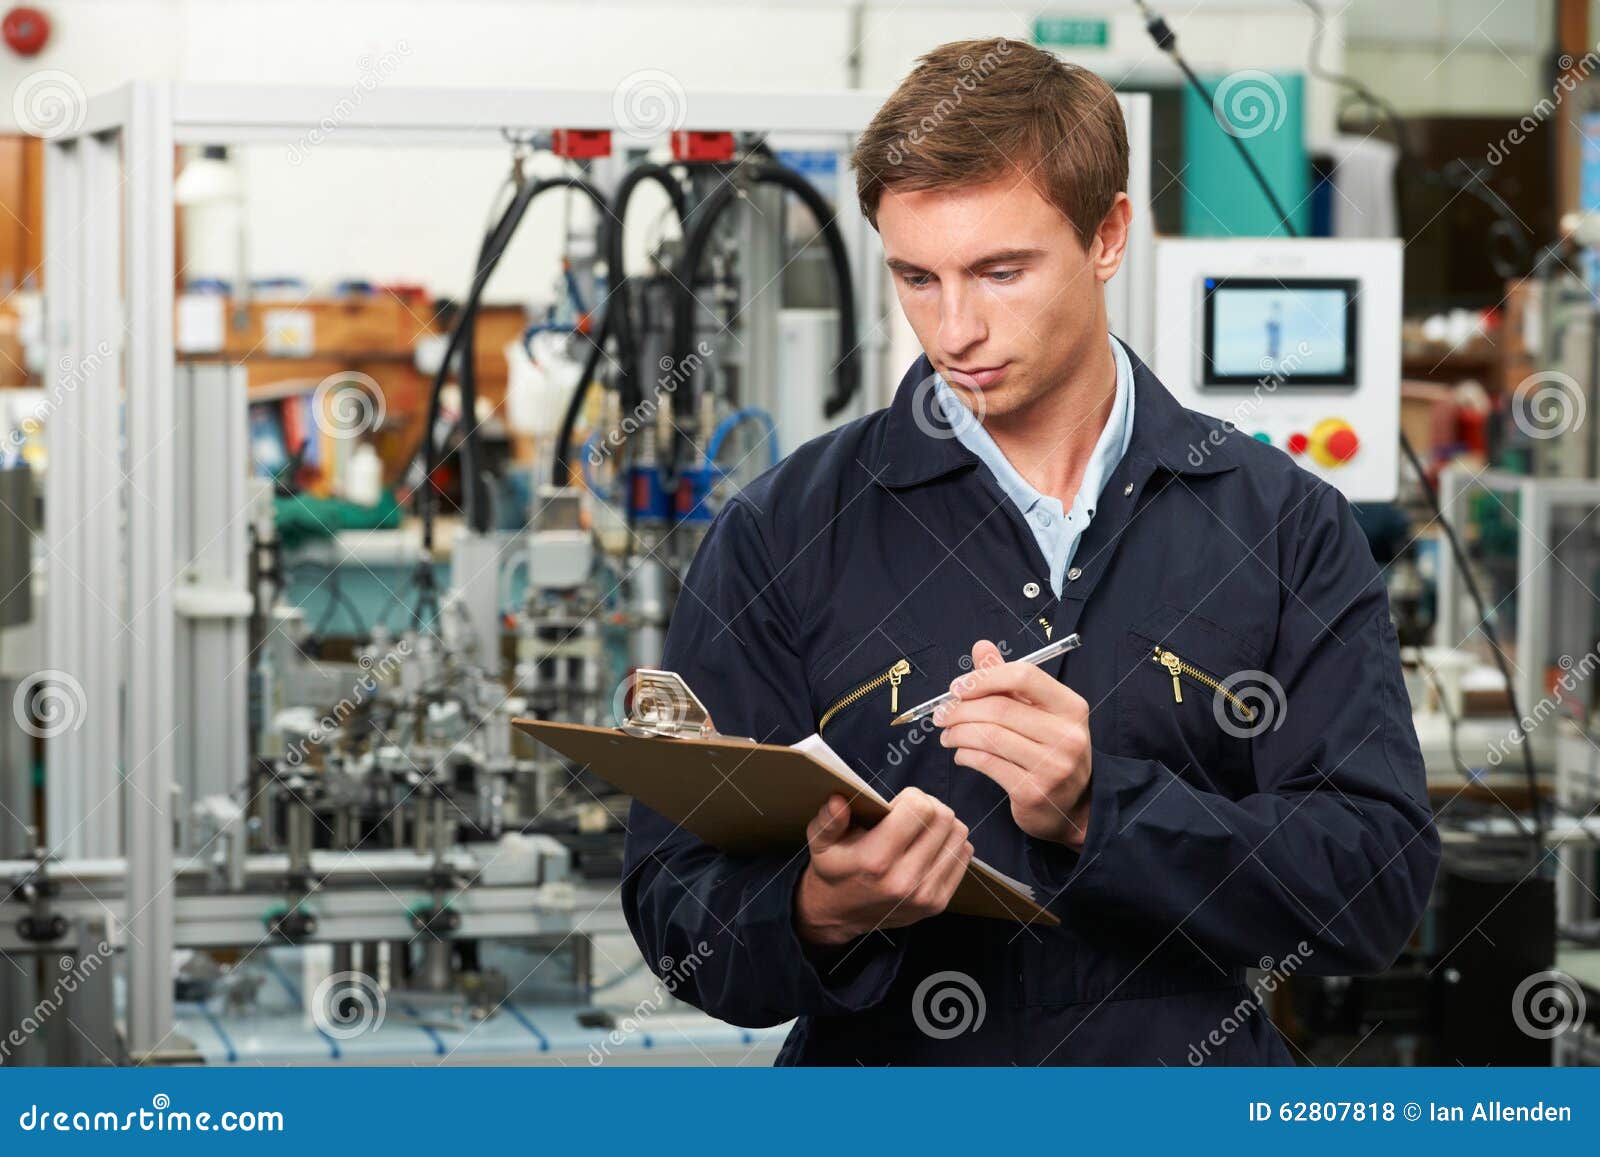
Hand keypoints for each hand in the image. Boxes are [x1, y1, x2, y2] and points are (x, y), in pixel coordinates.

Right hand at [793, 788, 972, 946]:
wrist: (840, 914)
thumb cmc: (834, 869)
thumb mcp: (821, 841)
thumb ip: (829, 819)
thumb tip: (839, 801)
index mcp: (875, 860)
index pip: (921, 809)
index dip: (912, 796)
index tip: (897, 803)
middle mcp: (904, 880)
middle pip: (944, 818)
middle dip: (929, 805)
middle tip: (911, 812)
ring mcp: (924, 894)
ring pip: (959, 835)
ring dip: (943, 824)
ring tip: (921, 828)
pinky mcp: (938, 903)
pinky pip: (963, 856)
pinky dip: (951, 844)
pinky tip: (929, 846)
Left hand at [934, 639, 1092, 847]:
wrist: (1076, 806)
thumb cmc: (1051, 751)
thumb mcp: (1039, 712)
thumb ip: (1008, 680)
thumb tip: (981, 647)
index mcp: (1070, 707)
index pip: (1023, 675)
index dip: (984, 677)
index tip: (956, 688)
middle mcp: (1067, 735)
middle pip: (999, 708)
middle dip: (960, 709)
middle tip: (941, 715)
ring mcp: (1052, 765)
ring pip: (989, 736)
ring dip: (957, 733)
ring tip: (947, 735)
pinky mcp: (1033, 791)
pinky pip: (986, 763)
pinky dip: (965, 755)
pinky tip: (961, 754)